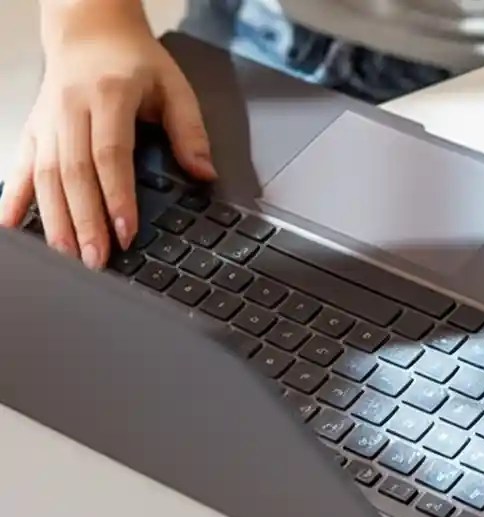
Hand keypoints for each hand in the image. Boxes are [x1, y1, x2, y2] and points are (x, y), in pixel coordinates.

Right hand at [0, 2, 215, 268]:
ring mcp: (46, 120)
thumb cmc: (135, 62)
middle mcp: (70, 109)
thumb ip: (190, 131)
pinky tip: (11, 227)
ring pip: (45, 175)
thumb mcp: (174, 87)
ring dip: (55, 219)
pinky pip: (21, 167)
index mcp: (108, 96)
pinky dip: (14, 198)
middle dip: (85, 221)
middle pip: (74, 173)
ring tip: (67, 255)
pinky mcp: (32, 129)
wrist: (90, 31)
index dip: (117, 197)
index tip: (126, 232)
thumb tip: (205, 174)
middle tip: (96, 259)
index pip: (110, 156)